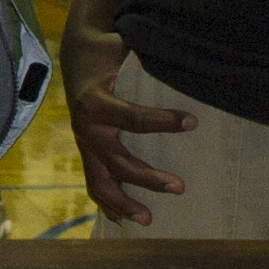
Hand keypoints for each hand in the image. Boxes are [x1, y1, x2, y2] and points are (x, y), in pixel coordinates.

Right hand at [56, 22, 193, 223]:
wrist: (76, 55)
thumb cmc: (107, 52)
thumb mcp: (123, 46)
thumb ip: (147, 57)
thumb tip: (185, 56)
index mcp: (95, 103)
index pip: (132, 118)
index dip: (163, 121)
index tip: (192, 122)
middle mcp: (86, 129)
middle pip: (118, 162)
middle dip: (148, 179)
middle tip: (180, 188)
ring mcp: (84, 144)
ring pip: (101, 182)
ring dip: (124, 203)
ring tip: (149, 219)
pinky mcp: (87, 152)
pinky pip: (93, 182)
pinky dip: (106, 203)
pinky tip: (123, 221)